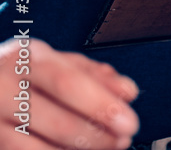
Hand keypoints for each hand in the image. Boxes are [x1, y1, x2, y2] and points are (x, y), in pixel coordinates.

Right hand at [0, 38, 138, 149]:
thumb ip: (95, 75)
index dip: (100, 104)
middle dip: (96, 135)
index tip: (128, 120)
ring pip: (37, 147)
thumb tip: (126, 92)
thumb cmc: (26, 73)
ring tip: (106, 147)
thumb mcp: (60, 62)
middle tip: (122, 138)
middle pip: (56, 120)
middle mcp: (6, 89)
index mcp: (29, 60)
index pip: (68, 83)